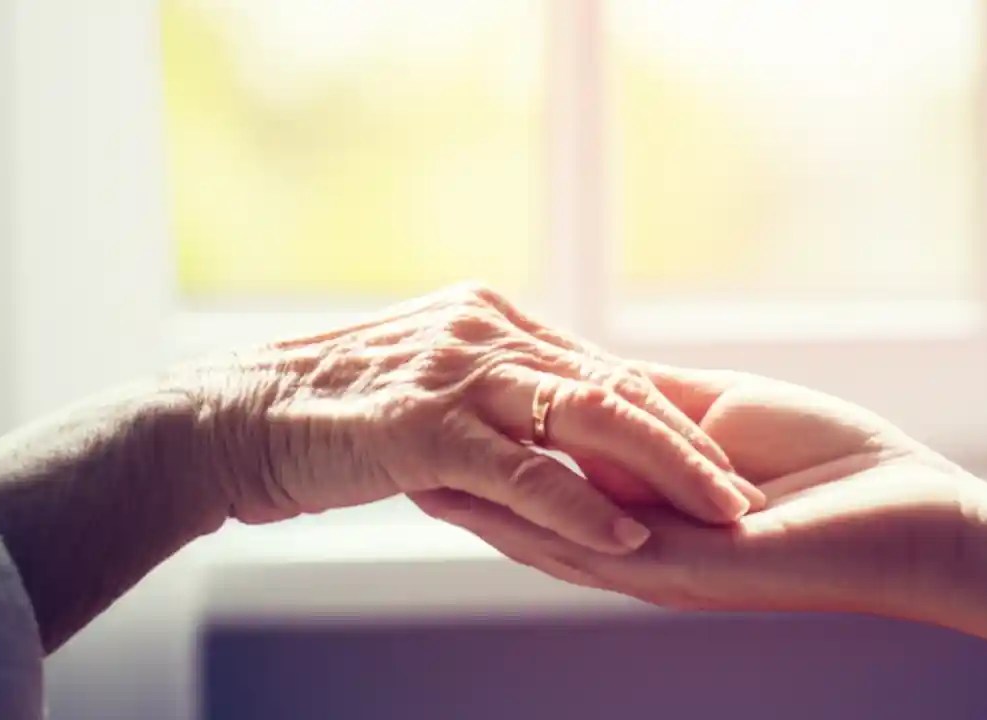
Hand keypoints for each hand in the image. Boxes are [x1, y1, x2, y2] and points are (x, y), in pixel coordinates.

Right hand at [174, 285, 760, 554]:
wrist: (234, 419)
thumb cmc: (332, 414)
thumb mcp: (426, 387)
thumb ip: (490, 392)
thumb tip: (546, 426)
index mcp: (494, 321)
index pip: (603, 372)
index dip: (668, 421)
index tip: (723, 464)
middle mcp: (487, 332)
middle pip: (615, 386)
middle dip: (690, 444)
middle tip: (751, 492)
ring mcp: (457, 371)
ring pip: (588, 414)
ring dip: (665, 467)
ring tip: (726, 512)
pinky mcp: (423, 422)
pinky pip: (521, 465)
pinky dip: (579, 499)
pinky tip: (630, 533)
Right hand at [413, 366, 986, 637]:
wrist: (919, 520)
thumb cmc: (835, 460)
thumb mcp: (722, 412)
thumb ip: (658, 402)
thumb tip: (600, 375)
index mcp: (645, 501)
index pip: (545, 466)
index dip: (481, 441)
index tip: (419, 412)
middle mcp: (636, 535)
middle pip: (524, 507)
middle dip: (451, 478)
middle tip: (375, 450)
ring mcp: (654, 556)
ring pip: (538, 529)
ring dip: (464, 504)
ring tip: (391, 473)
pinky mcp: (682, 566)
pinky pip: (589, 541)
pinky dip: (522, 515)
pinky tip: (463, 495)